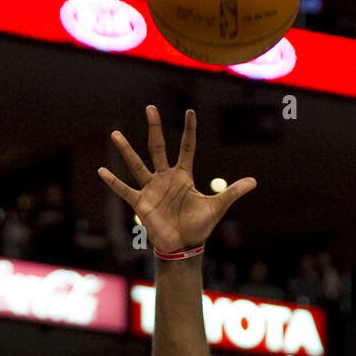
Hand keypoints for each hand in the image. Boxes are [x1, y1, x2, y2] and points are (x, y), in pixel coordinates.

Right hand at [98, 107, 256, 255]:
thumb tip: (254, 182)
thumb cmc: (199, 227)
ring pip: (137, 164)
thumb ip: (233, 192)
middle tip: (150, 107)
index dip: (189, 131)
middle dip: (154, 128)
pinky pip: (125, 190)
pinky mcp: (141, 202)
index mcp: (183, 176)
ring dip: (126, 149)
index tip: (190, 111)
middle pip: (158, 147)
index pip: (187, 147)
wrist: (183, 247)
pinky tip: (101, 170)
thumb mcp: (218, 207)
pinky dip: (113, 182)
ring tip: (115, 133)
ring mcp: (151, 188)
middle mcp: (165, 178)